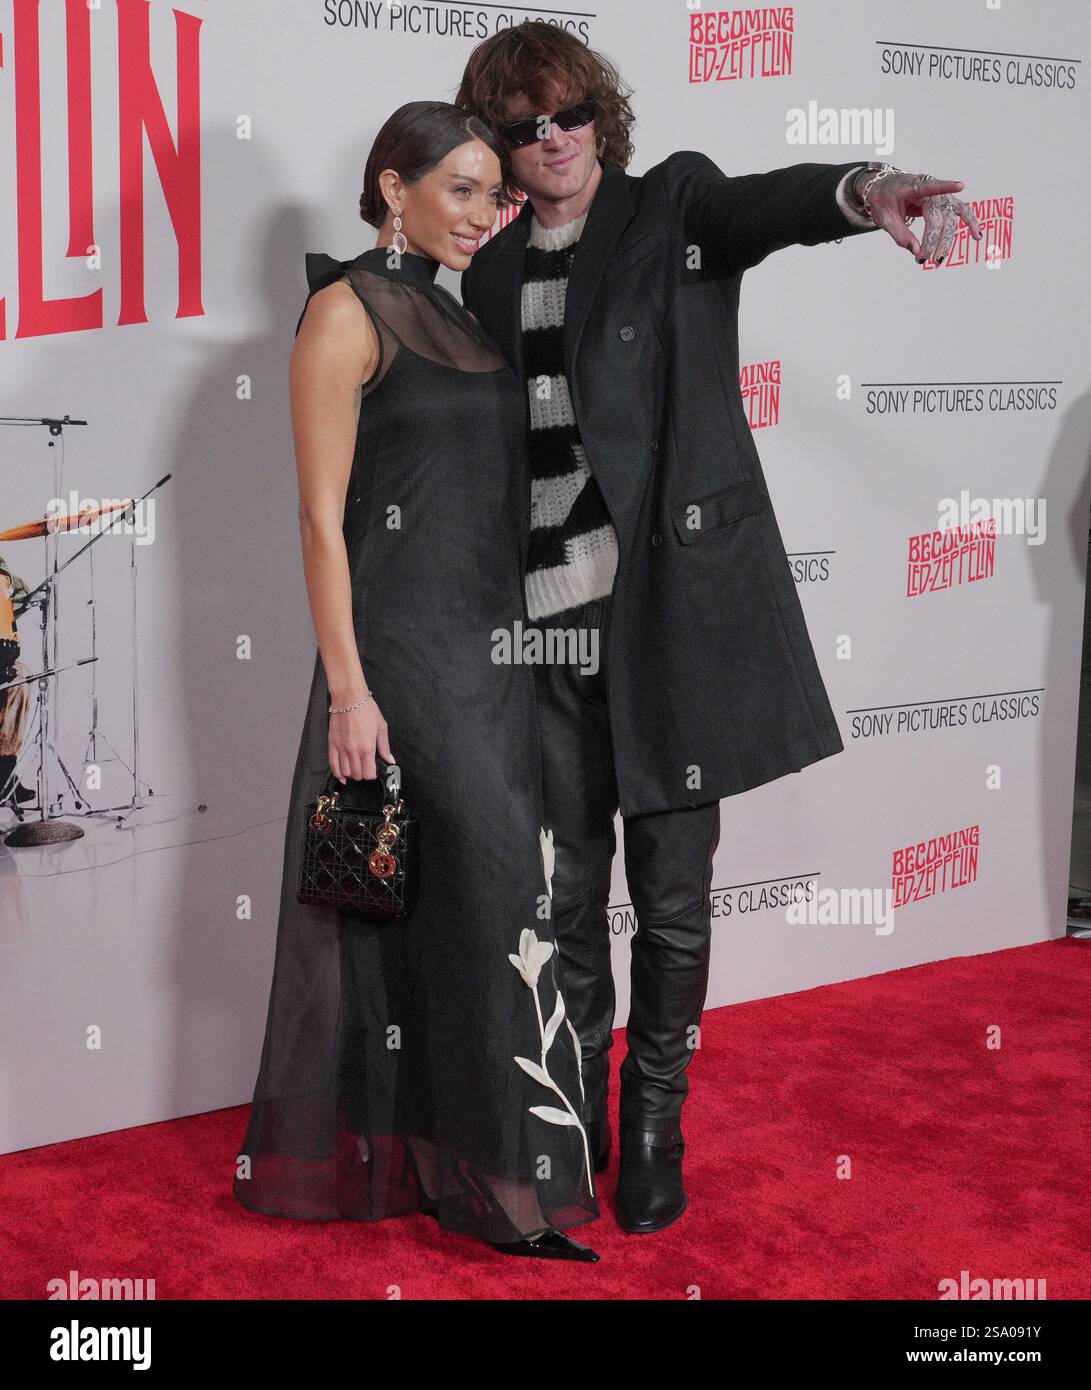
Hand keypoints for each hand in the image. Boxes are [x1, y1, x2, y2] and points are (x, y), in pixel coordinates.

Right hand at [328, 695, 394, 783]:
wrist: (349, 698)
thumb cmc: (366, 710)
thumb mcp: (381, 727)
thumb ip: (385, 746)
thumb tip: (390, 760)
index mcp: (367, 748)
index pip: (369, 774)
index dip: (372, 774)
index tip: (373, 769)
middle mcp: (354, 751)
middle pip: (357, 775)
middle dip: (362, 774)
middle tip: (365, 767)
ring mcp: (341, 749)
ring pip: (345, 772)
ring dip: (351, 773)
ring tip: (355, 767)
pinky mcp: (332, 745)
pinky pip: (333, 765)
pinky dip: (337, 773)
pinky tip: (342, 775)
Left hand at [861, 171, 981, 264]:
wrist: (884, 188)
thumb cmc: (883, 200)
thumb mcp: (884, 217)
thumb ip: (899, 233)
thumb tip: (915, 251)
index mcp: (912, 186)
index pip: (930, 186)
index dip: (946, 186)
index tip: (960, 186)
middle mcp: (930, 189)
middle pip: (939, 215)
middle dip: (933, 240)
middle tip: (923, 259)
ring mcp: (940, 195)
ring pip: (950, 218)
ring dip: (947, 239)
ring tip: (940, 259)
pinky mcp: (944, 202)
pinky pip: (960, 211)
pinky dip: (970, 222)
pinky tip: (977, 236)